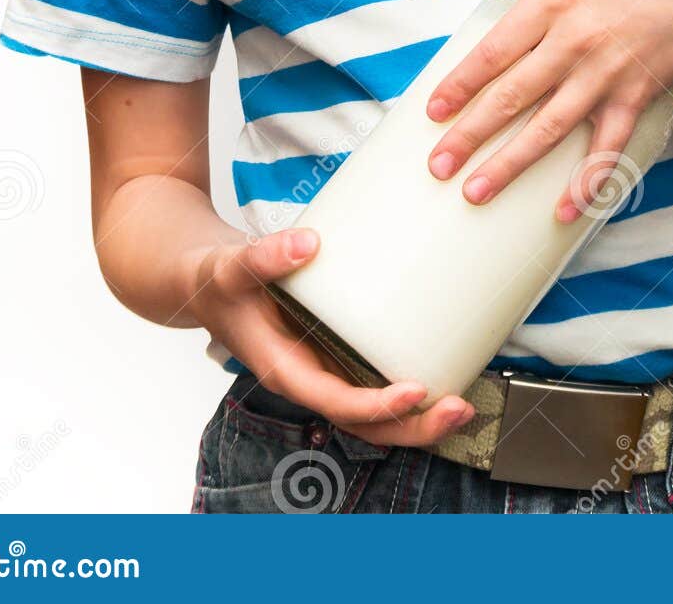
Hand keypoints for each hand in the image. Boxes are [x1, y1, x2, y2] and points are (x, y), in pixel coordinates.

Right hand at [187, 228, 476, 448]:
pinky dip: (409, 392)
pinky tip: (444, 374)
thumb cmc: (219, 282)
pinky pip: (375, 384)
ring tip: (463, 406)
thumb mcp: (232, 267)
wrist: (209, 283)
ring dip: (419, 419)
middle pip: (366, 424)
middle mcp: (311, 379)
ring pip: (376, 415)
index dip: (376, 405)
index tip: (413, 392)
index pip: (336, 402)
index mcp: (286, 370)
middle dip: (413, 427)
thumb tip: (308, 244)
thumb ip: (266, 257)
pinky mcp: (338, 356)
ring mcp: (326, 372)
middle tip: (458, 410)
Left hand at [424, 0, 672, 219]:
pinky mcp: (636, 96)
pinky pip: (607, 147)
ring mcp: (606, 74)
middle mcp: (574, 41)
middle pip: (511, 96)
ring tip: (475, 192)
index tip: (433, 112)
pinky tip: (563, 210)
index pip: (494, 51)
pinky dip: (586, 181)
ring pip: (547, 128)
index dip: (460, 84)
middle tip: (437, 166)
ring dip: (509, 164)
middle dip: (469, 135)